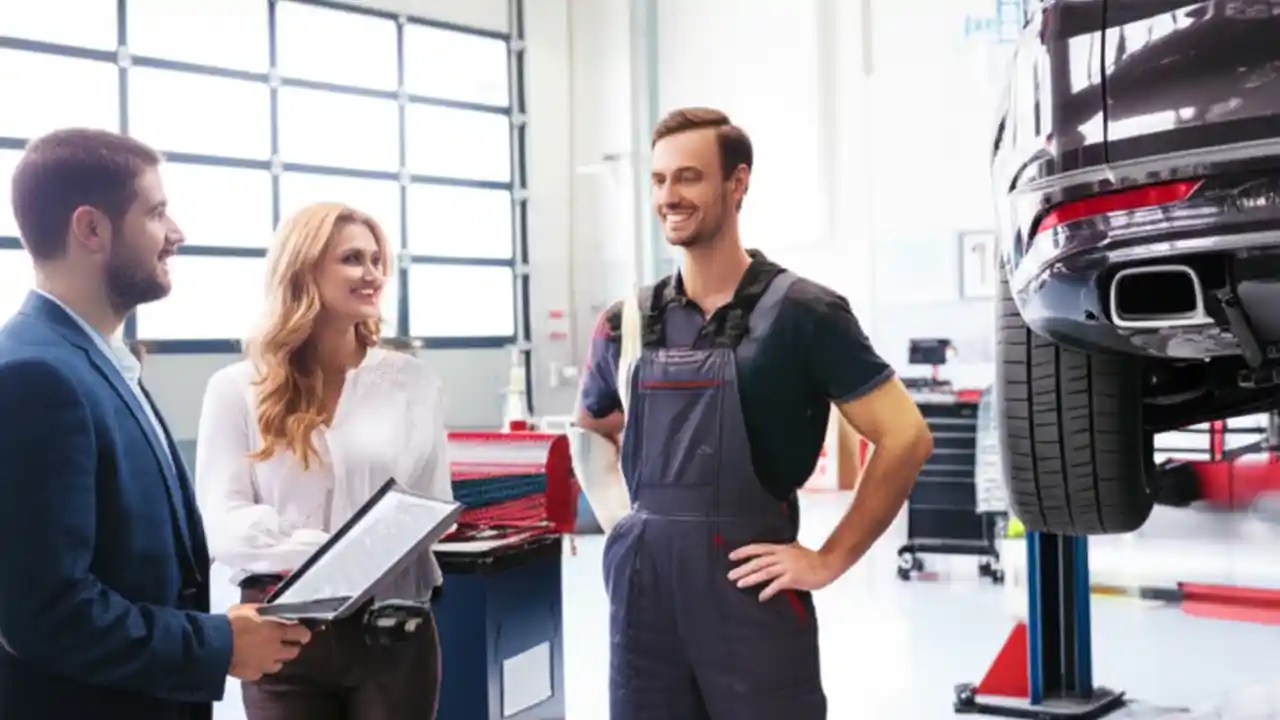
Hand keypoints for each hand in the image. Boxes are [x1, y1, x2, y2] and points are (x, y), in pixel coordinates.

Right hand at [227, 604, 312, 681]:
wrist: (214, 644)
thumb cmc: (232, 623)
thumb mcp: (250, 608)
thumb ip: (265, 611)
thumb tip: (272, 611)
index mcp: (277, 632)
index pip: (301, 634)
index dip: (303, 633)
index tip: (303, 633)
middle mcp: (275, 650)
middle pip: (293, 652)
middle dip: (292, 647)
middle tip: (285, 643)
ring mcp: (264, 665)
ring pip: (279, 665)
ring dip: (277, 659)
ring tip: (268, 653)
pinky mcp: (253, 675)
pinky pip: (262, 672)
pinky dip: (260, 667)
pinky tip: (253, 662)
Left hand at [727, 542, 843, 601]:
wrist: (827, 564)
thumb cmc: (812, 558)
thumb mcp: (795, 549)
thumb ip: (783, 551)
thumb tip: (771, 554)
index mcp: (781, 548)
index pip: (758, 548)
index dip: (744, 551)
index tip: (731, 556)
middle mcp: (782, 556)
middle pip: (758, 561)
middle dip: (743, 568)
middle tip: (730, 575)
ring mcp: (787, 567)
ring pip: (764, 572)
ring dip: (750, 579)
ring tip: (739, 584)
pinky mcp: (793, 578)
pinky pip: (777, 585)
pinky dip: (768, 591)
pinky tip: (761, 597)